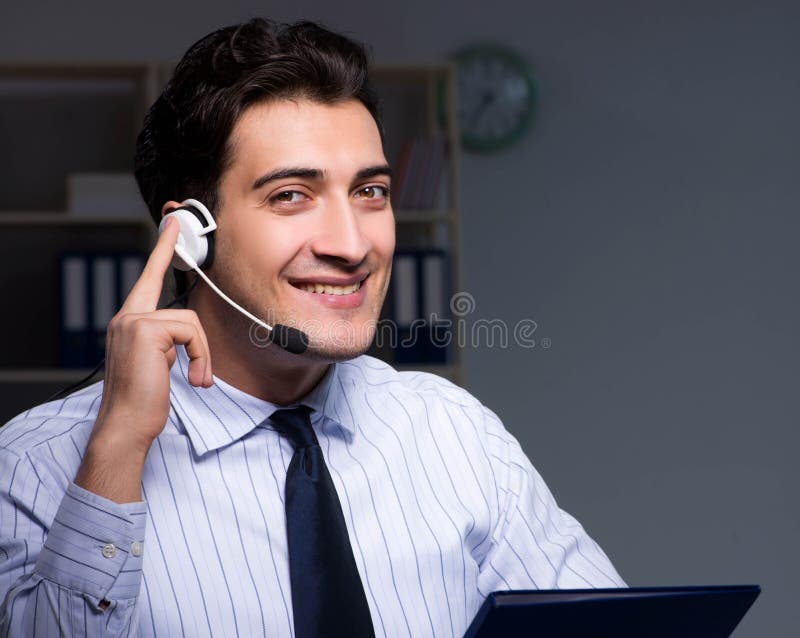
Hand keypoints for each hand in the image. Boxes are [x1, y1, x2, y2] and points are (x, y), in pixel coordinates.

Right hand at [74, 217, 212, 501]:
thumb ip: (166, 340)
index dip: (161, 249)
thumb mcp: (156, 363)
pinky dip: (199, 356)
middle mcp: (127, 317)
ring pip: (190, 322)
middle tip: (181, 250)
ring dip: (201, 354)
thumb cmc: (144, 399)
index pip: (147, 278)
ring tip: (194, 379)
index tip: (172, 224)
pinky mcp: (145, 329)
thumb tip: (184, 335)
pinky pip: (191, 332)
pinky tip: (191, 378)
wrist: (127, 424)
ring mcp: (133, 321)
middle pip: (179, 305)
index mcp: (129, 322)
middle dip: (190, 313)